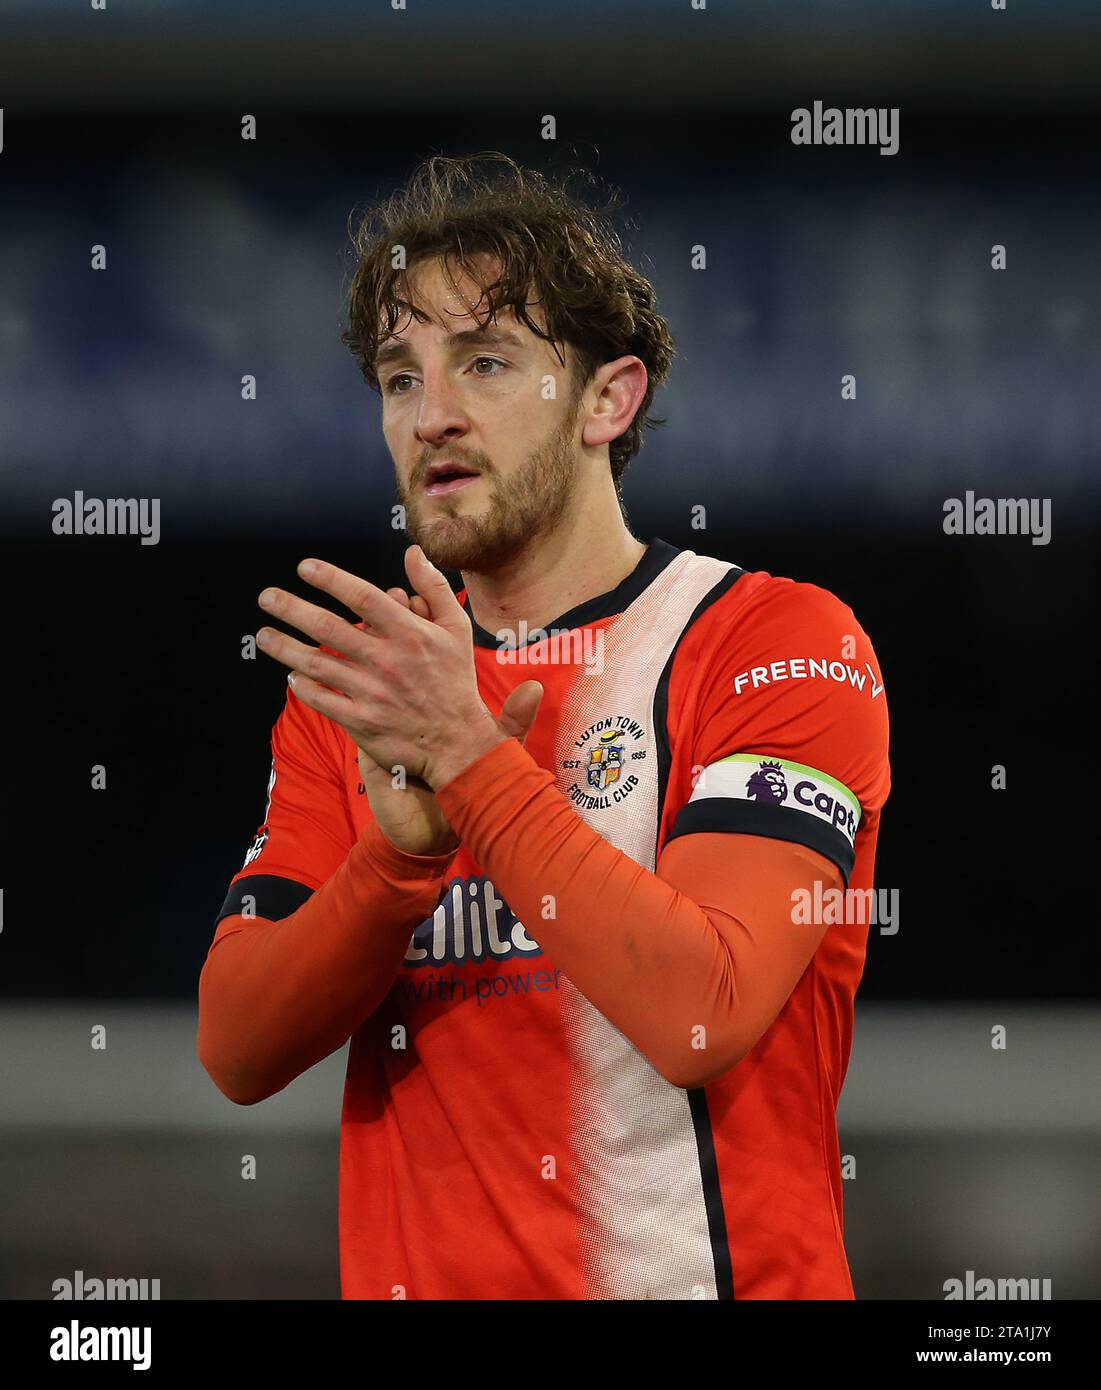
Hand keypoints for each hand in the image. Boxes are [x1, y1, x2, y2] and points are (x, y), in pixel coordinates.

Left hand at [255, 552, 543, 849]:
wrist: (459, 742)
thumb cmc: (455, 681)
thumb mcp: (456, 629)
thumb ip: (434, 588)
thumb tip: (413, 552)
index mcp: (410, 634)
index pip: (363, 598)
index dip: (331, 579)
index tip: (305, 568)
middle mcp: (387, 660)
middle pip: (329, 628)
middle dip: (292, 609)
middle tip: (266, 597)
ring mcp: (372, 693)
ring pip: (318, 664)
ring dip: (285, 647)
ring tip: (262, 635)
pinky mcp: (362, 722)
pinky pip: (323, 700)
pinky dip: (303, 686)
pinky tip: (290, 675)